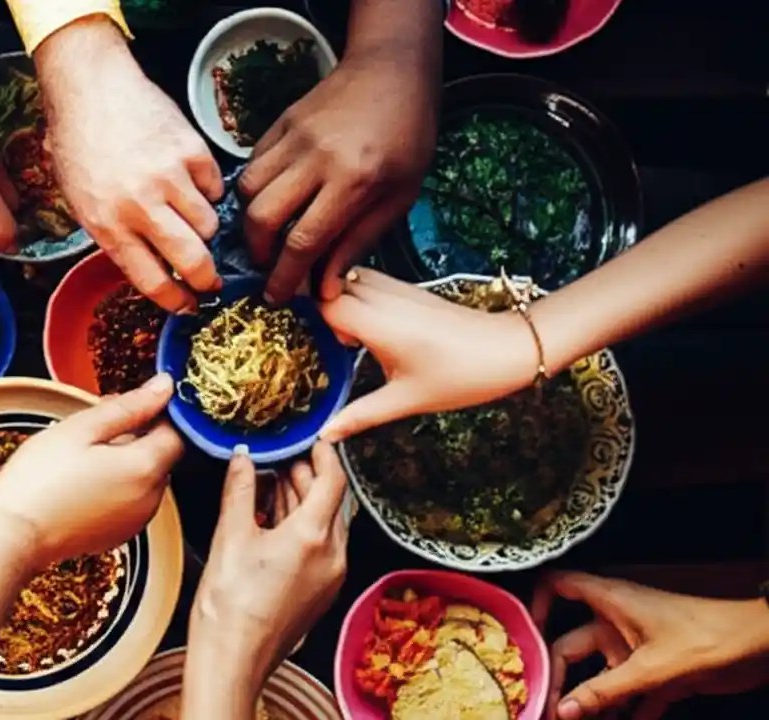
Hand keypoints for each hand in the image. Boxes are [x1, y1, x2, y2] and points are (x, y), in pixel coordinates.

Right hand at [0, 373, 183, 566]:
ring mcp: (136, 520)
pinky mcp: (120, 534)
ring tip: (82, 454)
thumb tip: (165, 386)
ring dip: (125, 459)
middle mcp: (151, 498)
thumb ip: (130, 406)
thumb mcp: (82, 428)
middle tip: (94, 425)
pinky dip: (115, 484)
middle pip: (161, 454)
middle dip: (137, 434)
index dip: (156, 412)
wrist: (13, 536)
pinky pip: (130, 499)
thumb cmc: (40, 480)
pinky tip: (82, 480)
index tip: (126, 405)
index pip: (177, 431)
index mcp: (146, 468)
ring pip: (145, 476)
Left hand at [38, 17, 223, 311]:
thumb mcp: (81, 202)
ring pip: (209, 226)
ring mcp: (170, 176)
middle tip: (211, 282)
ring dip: (204, 230)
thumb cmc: (79, 146)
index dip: (176, 301)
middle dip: (207, 280)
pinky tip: (190, 183)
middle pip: (194, 261)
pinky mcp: (192, 150)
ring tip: (190, 219)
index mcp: (107, 224)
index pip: (152, 281)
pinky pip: (215, 189)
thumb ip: (115, 237)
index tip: (187, 305)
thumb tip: (155, 269)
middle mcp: (140, 204)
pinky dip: (208, 192)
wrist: (92, 88)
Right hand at [189, 442, 350, 680]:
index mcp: (314, 537)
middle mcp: (332, 556)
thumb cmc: (230, 607)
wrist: (233, 658)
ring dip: (301, 500)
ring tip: (272, 484)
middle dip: (306, 476)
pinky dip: (300, 525)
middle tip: (280, 457)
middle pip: (329, 501)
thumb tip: (241, 459)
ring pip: (324, 523)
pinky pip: (318, 546)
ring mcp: (329, 576)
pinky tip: (273, 519)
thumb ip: (240, 490)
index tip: (312, 437)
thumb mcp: (230, 536)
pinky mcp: (320, 591)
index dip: (323, 453)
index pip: (333, 479)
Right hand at [240, 46, 436, 303]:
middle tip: (269, 266)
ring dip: (251, 221)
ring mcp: (293, 137)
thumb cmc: (407, 136)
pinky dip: (255, 190)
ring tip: (268, 235)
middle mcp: (316, 159)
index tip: (277, 297)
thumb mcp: (398, 196)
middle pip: (262, 218)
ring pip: (248, 191)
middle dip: (259, 253)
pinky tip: (272, 200)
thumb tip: (326, 287)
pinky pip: (252, 164)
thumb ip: (358, 241)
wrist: (392, 71)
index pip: (304, 241)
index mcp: (353, 181)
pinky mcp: (280, 123)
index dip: (286, 276)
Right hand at [317, 268, 536, 440]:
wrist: (509, 349)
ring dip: (329, 297)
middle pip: (327, 284)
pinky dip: (349, 295)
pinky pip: (365, 280)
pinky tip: (354, 327)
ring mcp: (396, 289)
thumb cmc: (461, 376)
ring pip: (345, 277)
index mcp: (378, 323)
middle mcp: (383, 297)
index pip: (321, 303)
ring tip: (323, 331)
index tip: (282, 331)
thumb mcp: (406, 400)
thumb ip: (360, 415)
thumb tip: (325, 435)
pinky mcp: (407, 289)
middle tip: (295, 332)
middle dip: (307, 303)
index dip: (298, 314)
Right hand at [532, 572, 768, 719]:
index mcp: (610, 603)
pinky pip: (631, 695)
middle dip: (559, 678)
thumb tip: (562, 711)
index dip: (536, 605)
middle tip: (548, 710)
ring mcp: (637, 648)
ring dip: (591, 702)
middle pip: (572, 645)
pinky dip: (624, 714)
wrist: (762, 647)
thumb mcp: (651, 669)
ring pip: (601, 676)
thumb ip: (605, 692)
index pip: (559, 587)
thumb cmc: (708, 639)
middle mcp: (617, 623)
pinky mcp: (658, 672)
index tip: (525, 640)